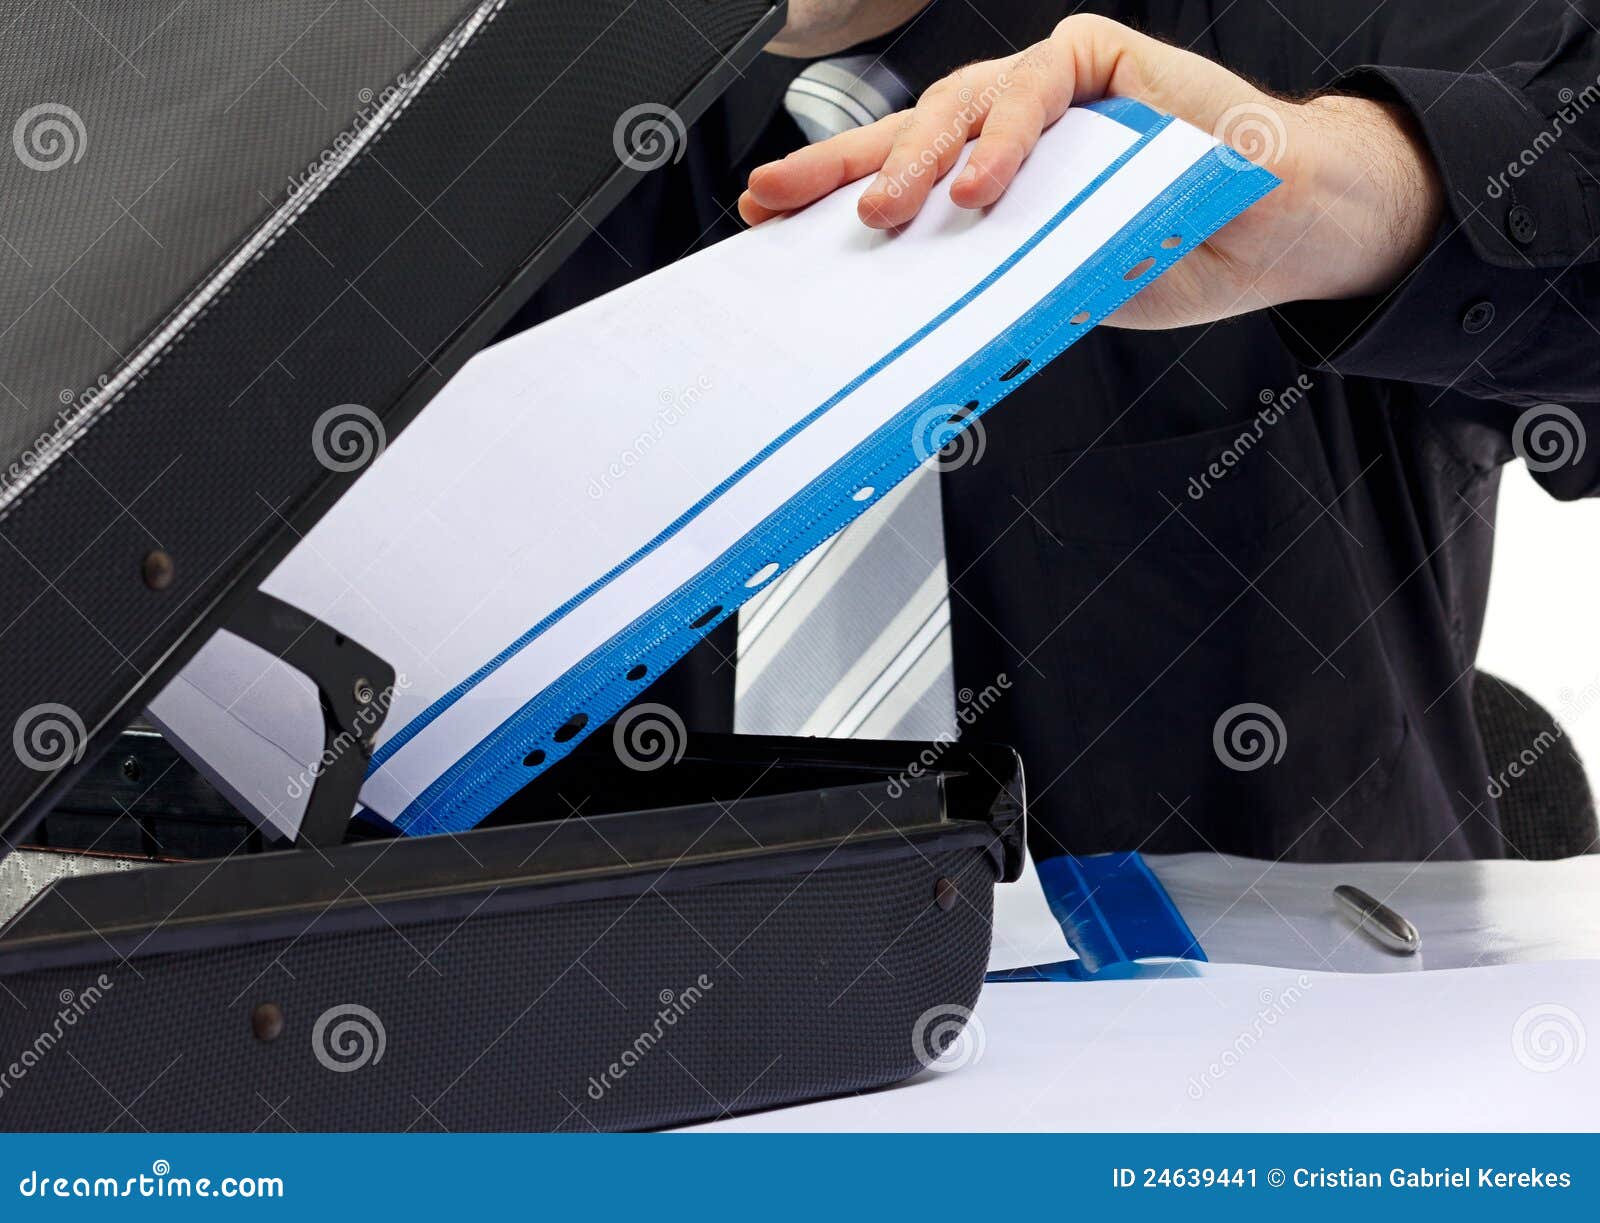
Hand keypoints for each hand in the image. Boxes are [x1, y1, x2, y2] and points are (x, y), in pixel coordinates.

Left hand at [739, 15, 1443, 328]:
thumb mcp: (1053, 282)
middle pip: (900, 135)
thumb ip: (988, 273)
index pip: (893, 181)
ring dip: (917, 160)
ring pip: (956, 104)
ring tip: (890, 211)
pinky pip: (1033, 86)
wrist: (1274, 231)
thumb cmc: (1168, 252)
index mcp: (988, 180)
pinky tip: (983, 183)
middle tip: (781, 200)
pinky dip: (1007, 135)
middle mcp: (1004, 126)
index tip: (764, 218)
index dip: (827, 195)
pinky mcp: (1094, 55)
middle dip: (836, 169)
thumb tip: (900, 310)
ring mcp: (1045, 88)